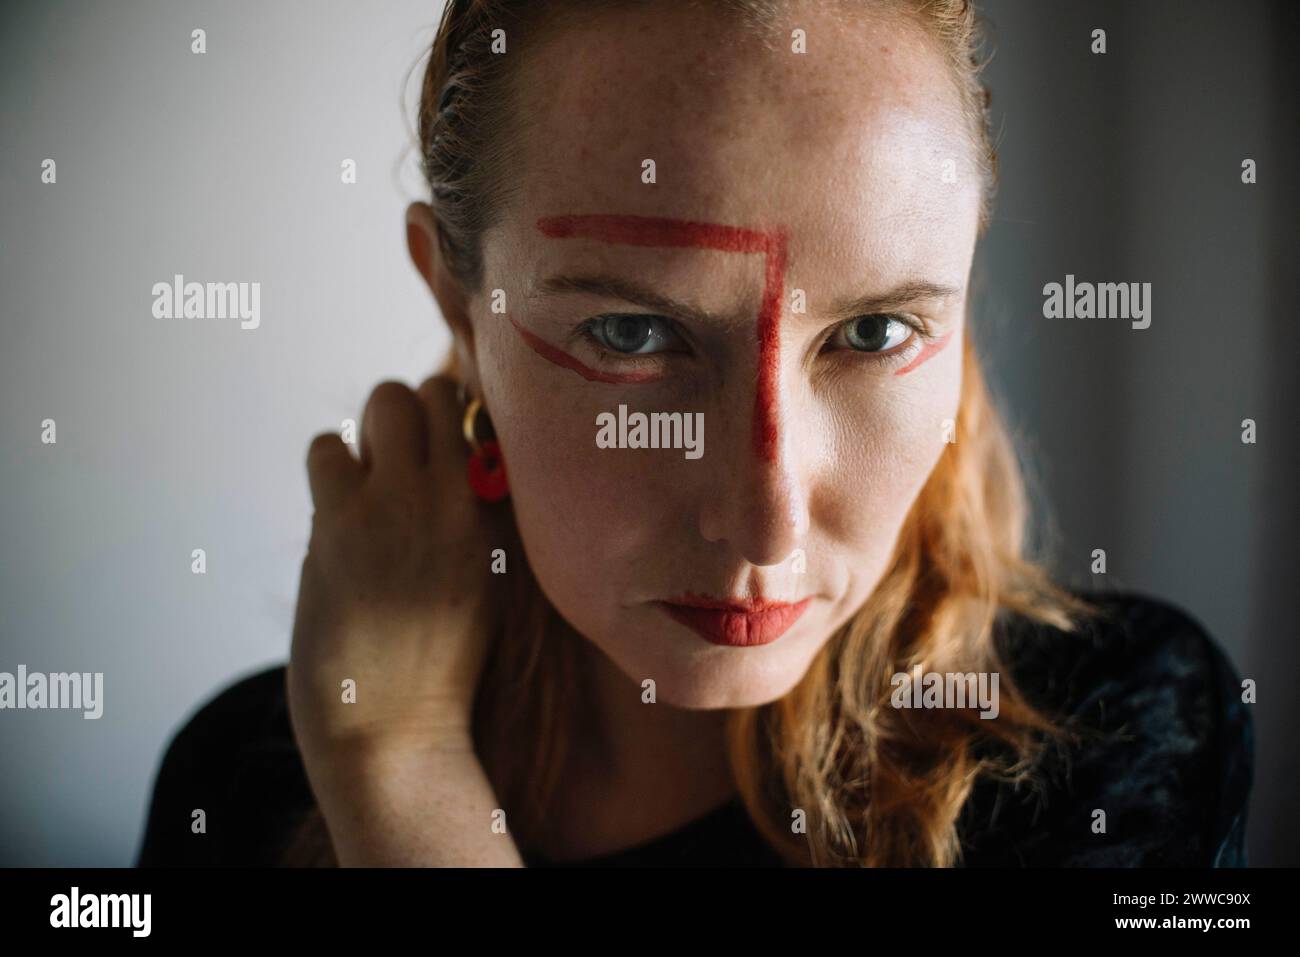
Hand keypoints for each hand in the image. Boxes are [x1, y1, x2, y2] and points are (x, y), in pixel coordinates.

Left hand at [287, 375, 507, 775]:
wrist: (396, 723)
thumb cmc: (444, 661)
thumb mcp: (490, 579)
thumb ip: (483, 514)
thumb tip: (464, 454)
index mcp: (497, 514)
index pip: (482, 413)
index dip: (458, 418)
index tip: (447, 442)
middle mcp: (453, 495)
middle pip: (429, 392)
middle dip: (413, 413)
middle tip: (404, 457)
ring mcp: (395, 503)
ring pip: (381, 404)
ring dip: (370, 436)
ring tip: (370, 482)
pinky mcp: (340, 521)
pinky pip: (326, 446)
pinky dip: (332, 465)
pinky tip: (339, 508)